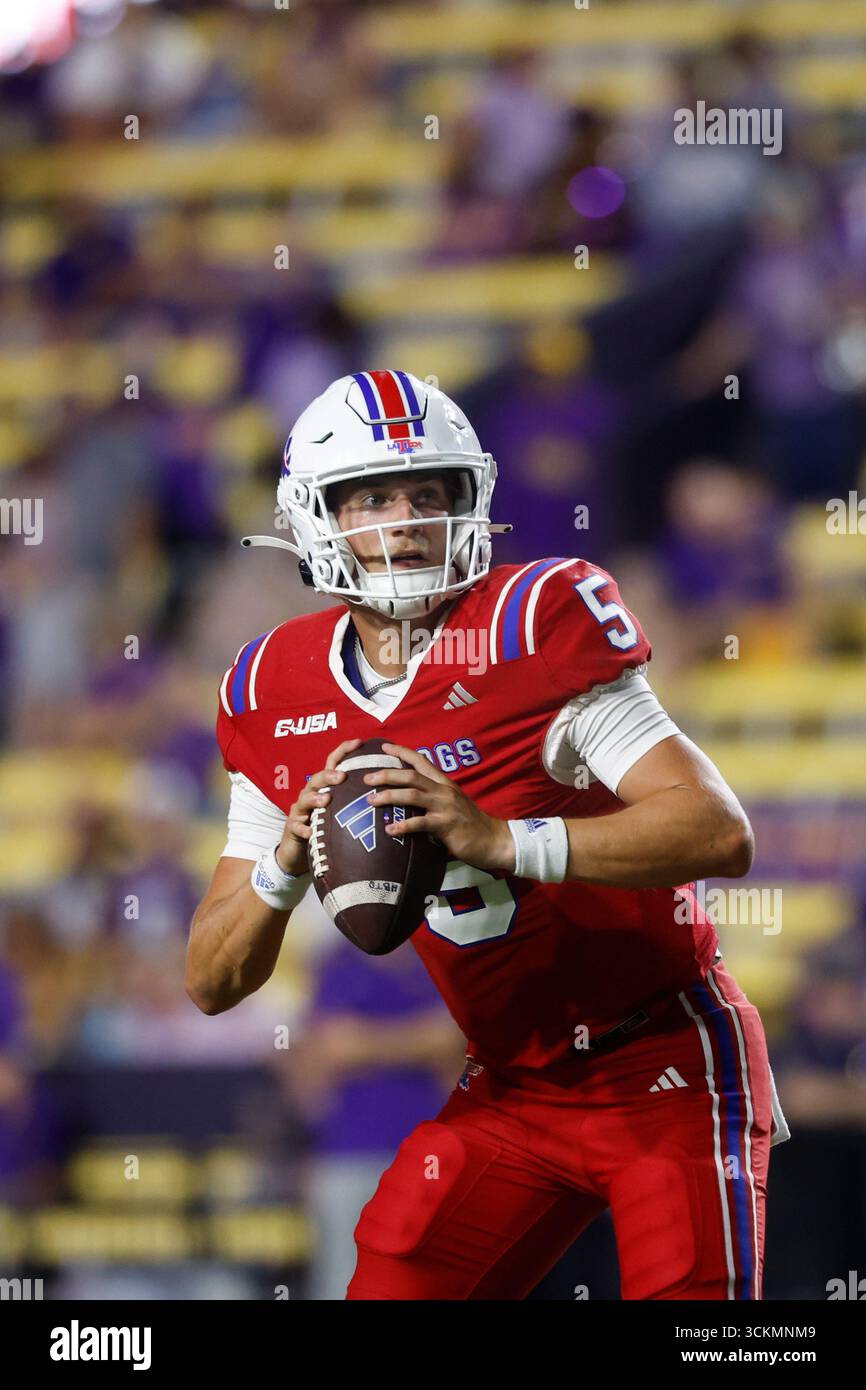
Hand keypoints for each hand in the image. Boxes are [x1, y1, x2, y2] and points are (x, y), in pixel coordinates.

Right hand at [275, 738, 362, 875]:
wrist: (298, 849)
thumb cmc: (326, 826)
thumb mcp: (342, 809)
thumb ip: (357, 797)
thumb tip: (389, 789)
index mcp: (325, 786)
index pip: (333, 763)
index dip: (344, 751)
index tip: (360, 742)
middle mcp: (310, 793)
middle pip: (317, 778)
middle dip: (329, 775)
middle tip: (342, 776)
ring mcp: (300, 810)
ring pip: (304, 799)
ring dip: (315, 798)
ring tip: (326, 800)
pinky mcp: (293, 828)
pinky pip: (297, 827)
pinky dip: (304, 829)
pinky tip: (310, 832)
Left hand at [363, 741, 514, 874]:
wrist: (493, 840)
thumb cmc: (471, 824)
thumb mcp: (453, 804)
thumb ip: (434, 798)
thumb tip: (410, 798)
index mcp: (445, 783)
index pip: (421, 761)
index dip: (402, 752)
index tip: (384, 746)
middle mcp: (444, 790)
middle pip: (411, 775)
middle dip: (386, 774)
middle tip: (366, 778)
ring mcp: (445, 807)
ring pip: (412, 795)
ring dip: (389, 796)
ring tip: (371, 801)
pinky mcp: (445, 825)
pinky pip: (419, 823)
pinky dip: (402, 825)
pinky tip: (389, 829)